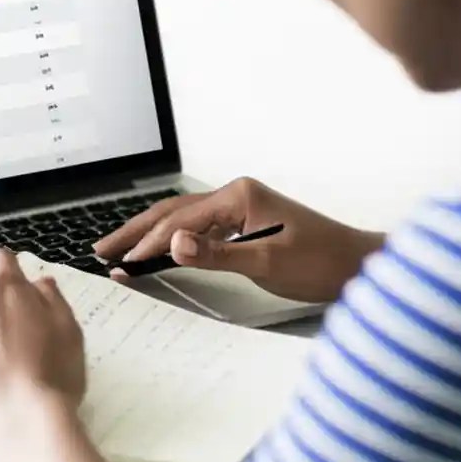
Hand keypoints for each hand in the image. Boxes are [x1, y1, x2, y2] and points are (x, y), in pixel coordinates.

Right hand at [93, 178, 383, 302]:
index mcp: (238, 196)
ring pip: (181, 220)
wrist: (360, 266)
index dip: (148, 243)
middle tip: (101, 248)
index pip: (180, 221)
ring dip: (148, 235)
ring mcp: (239, 209)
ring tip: (117, 249)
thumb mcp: (267, 263)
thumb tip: (173, 245)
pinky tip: (156, 253)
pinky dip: (171, 242)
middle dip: (135, 231)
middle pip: (172, 212)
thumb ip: (218, 254)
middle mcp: (235, 196)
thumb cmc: (322, 262)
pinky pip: (197, 230)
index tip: (123, 263)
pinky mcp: (244, 225)